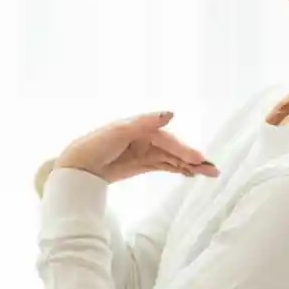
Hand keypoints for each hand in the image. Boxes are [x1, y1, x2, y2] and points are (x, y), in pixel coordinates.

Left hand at [51, 111, 218, 184]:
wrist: (76, 167)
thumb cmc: (94, 145)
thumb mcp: (118, 131)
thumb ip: (144, 123)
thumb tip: (170, 113)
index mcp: (142, 128)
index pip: (167, 140)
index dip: (183, 150)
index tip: (198, 159)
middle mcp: (146, 138)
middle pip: (174, 149)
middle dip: (193, 159)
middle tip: (213, 170)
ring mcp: (145, 152)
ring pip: (173, 159)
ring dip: (190, 166)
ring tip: (209, 174)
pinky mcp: (142, 164)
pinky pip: (164, 166)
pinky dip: (178, 169)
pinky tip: (191, 174)